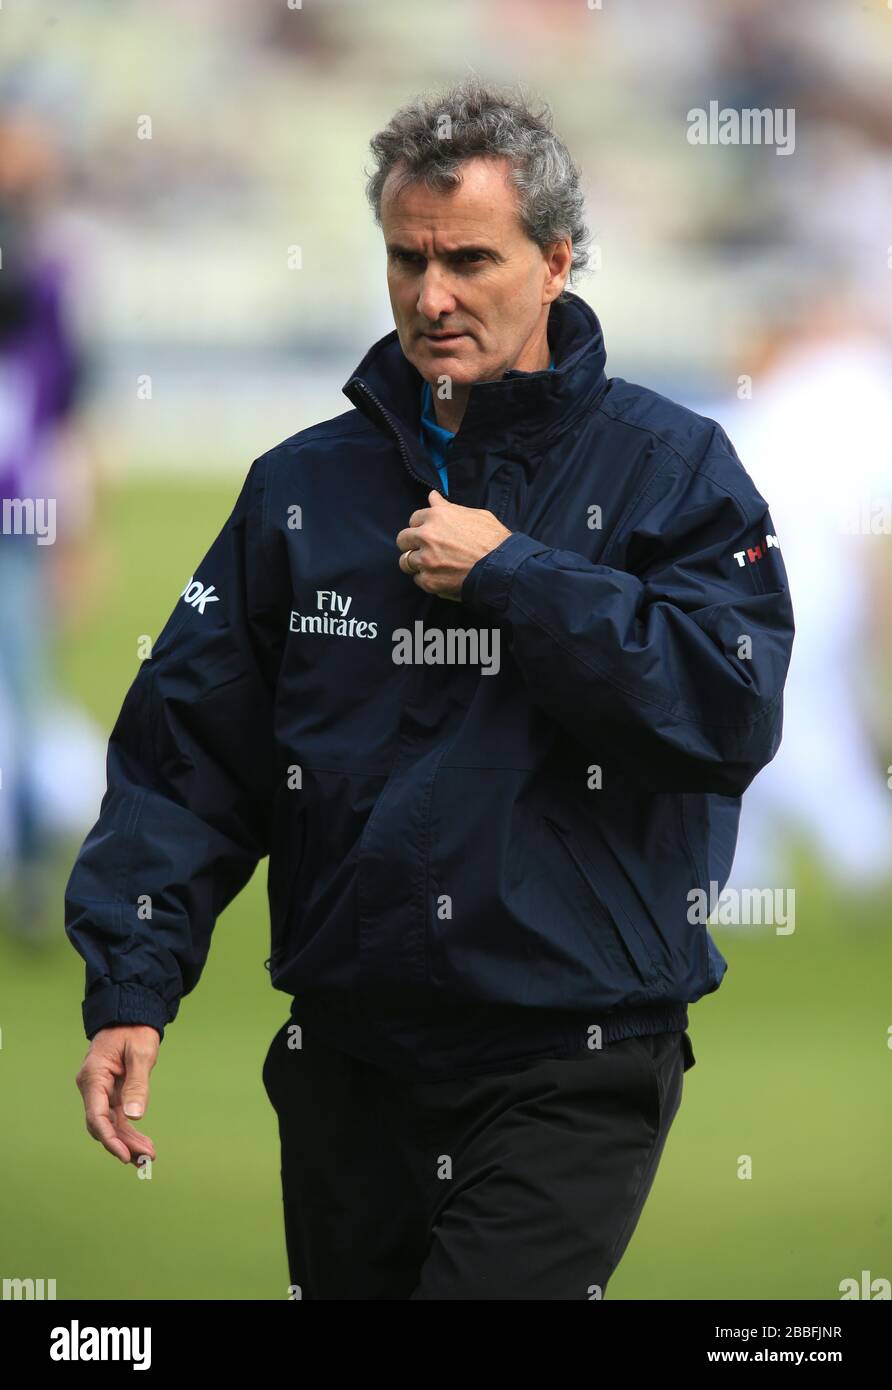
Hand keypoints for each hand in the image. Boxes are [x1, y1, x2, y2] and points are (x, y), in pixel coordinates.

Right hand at [76, 1025, 159, 1165]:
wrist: (130, 1015)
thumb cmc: (134, 1030)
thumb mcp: (140, 1053)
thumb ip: (137, 1084)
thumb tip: (134, 1117)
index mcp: (94, 1076)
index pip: (96, 1116)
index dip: (109, 1139)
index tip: (124, 1155)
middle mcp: (93, 1086)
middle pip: (103, 1124)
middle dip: (123, 1144)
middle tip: (146, 1159)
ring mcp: (100, 1091)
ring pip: (110, 1124)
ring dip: (128, 1141)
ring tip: (148, 1156)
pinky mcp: (110, 1092)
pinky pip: (117, 1117)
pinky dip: (129, 1130)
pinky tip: (142, 1144)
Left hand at [396, 490, 511, 599]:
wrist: (504, 567)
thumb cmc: (493, 539)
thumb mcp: (474, 515)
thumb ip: (448, 507)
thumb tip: (432, 496)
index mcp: (436, 516)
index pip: (414, 519)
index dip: (422, 527)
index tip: (428, 534)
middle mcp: (426, 536)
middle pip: (403, 539)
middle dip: (411, 544)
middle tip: (424, 550)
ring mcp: (426, 559)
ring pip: (405, 561)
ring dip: (416, 563)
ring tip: (431, 566)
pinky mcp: (429, 580)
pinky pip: (418, 580)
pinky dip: (427, 580)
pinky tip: (441, 577)